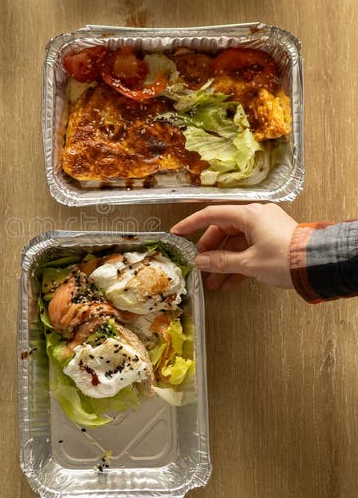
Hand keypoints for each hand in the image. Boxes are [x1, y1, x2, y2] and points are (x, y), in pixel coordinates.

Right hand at [170, 203, 297, 290]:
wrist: (318, 265)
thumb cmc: (286, 259)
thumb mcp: (249, 263)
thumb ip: (221, 262)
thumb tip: (201, 262)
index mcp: (249, 215)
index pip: (212, 215)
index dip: (192, 224)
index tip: (178, 232)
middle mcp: (256, 216)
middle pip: (224, 230)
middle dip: (211, 252)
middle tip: (201, 266)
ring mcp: (266, 228)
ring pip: (236, 243)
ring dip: (224, 262)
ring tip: (214, 282)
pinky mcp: (274, 239)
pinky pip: (249, 249)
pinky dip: (238, 264)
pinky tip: (230, 282)